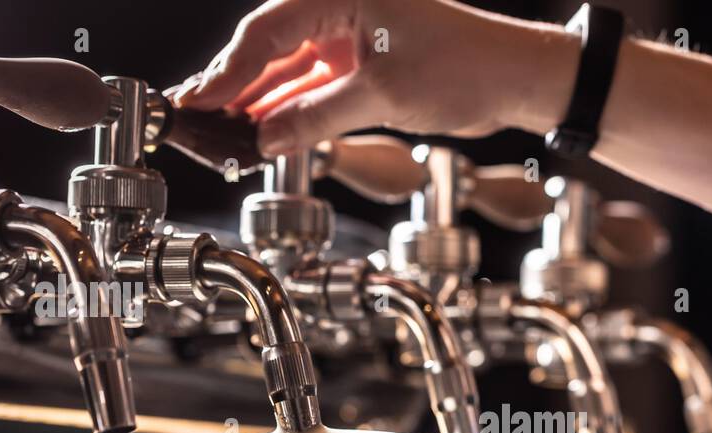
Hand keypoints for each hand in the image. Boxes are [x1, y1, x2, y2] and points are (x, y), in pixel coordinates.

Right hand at [173, 0, 576, 155]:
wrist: (516, 80)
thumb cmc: (466, 67)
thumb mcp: (383, 95)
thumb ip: (318, 117)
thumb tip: (265, 140)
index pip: (267, 31)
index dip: (228, 71)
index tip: (198, 103)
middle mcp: (340, 6)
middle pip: (270, 46)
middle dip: (233, 85)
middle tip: (195, 119)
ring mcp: (351, 35)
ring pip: (289, 69)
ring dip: (258, 101)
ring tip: (220, 131)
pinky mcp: (363, 63)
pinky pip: (314, 85)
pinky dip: (290, 109)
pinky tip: (262, 131)